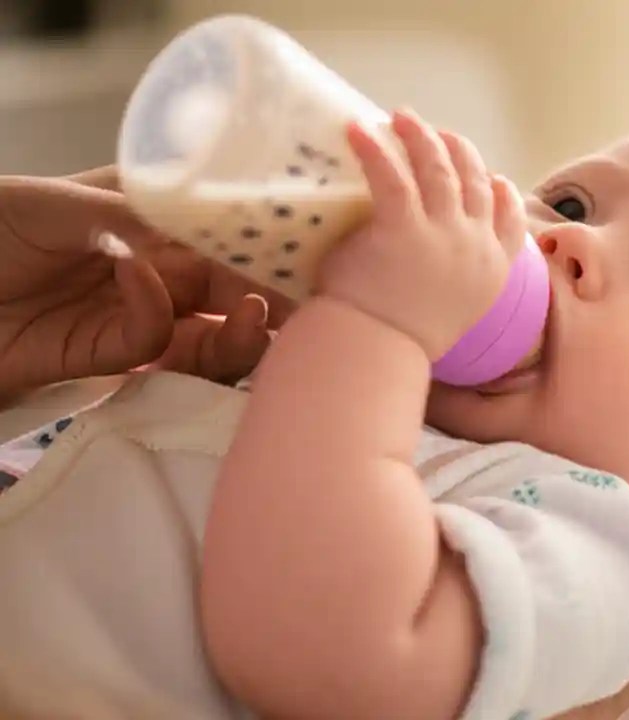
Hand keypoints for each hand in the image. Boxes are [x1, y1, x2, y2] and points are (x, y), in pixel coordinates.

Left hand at [0, 167, 287, 401]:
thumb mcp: (56, 201)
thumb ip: (130, 213)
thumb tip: (204, 228)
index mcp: (158, 222)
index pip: (233, 237)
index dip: (274, 246)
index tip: (315, 251)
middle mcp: (160, 270)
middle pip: (239, 291)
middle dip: (278, 300)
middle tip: (312, 305)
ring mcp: (139, 317)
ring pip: (216, 336)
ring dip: (243, 330)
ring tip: (254, 313)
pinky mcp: (110, 359)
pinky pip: (155, 344)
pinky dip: (155, 314)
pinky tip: (139, 278)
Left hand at [319, 111, 526, 358]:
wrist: (379, 354)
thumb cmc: (402, 345)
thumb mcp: (449, 320)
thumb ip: (453, 290)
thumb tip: (432, 273)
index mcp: (491, 273)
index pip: (512, 224)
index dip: (505, 195)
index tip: (497, 178)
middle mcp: (475, 248)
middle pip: (476, 184)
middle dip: (461, 151)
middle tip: (440, 133)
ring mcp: (443, 235)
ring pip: (439, 171)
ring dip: (422, 138)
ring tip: (403, 117)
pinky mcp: (402, 228)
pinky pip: (392, 177)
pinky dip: (376, 149)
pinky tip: (360, 129)